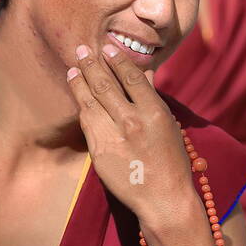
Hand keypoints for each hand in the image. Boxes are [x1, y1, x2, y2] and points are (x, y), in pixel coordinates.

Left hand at [65, 43, 194, 217]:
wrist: (163, 197)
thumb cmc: (172, 161)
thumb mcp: (170, 126)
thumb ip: (153, 100)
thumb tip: (144, 74)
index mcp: (155, 113)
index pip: (132, 78)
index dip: (117, 60)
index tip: (106, 47)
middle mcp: (132, 122)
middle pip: (105, 86)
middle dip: (91, 65)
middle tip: (82, 49)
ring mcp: (113, 137)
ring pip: (90, 102)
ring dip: (79, 82)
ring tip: (73, 68)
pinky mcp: (99, 152)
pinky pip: (87, 123)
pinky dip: (82, 106)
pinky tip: (79, 95)